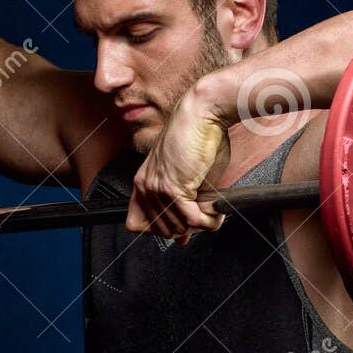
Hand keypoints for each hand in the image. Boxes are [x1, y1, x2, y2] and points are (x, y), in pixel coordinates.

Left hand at [125, 75, 230, 243]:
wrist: (202, 114)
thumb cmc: (198, 138)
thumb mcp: (188, 178)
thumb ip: (181, 208)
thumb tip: (182, 238)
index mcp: (143, 182)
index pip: (137, 223)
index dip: (162, 229)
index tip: (182, 226)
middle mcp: (145, 186)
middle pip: (162, 231)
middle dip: (188, 228)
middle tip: (203, 215)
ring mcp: (157, 188)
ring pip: (179, 228)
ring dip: (201, 225)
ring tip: (212, 211)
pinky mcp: (174, 187)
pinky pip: (193, 220)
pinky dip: (209, 221)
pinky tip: (216, 211)